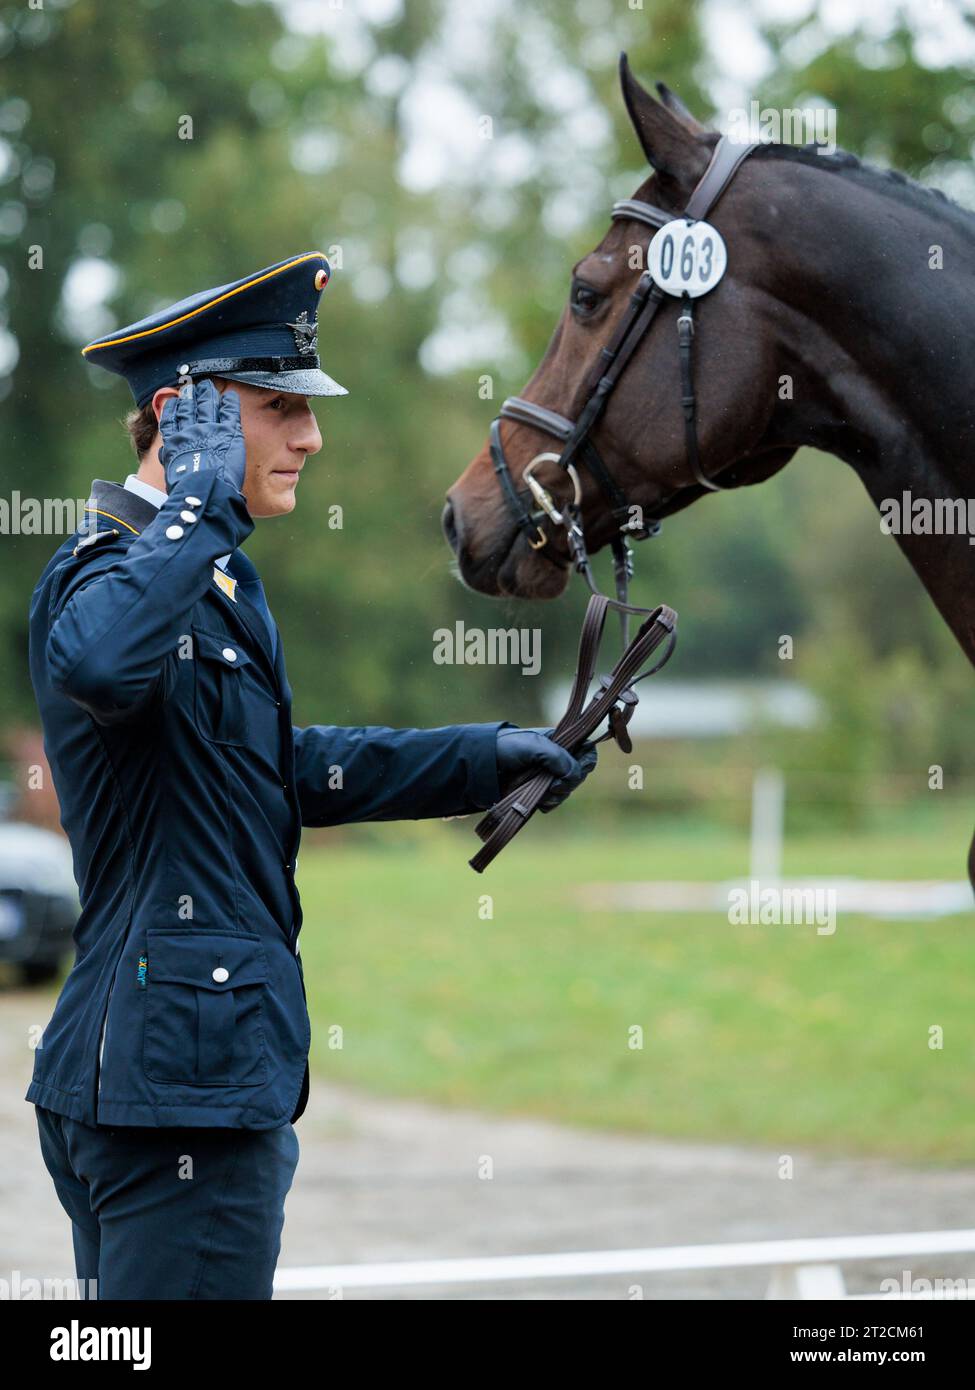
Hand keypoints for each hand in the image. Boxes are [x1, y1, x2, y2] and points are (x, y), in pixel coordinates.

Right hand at [158, 379, 245, 493]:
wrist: (206, 490)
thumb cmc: (188, 488)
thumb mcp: (171, 473)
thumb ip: (169, 459)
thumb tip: (164, 453)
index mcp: (175, 441)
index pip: (171, 417)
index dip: (173, 406)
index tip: (174, 400)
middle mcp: (191, 430)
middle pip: (189, 407)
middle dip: (190, 396)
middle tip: (192, 388)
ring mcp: (210, 428)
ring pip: (207, 405)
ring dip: (208, 394)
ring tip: (208, 387)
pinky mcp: (229, 431)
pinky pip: (229, 411)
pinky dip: (230, 402)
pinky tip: (230, 396)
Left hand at [495, 725, 597, 811]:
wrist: (482, 765)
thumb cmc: (507, 747)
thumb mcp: (533, 746)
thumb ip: (556, 756)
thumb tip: (573, 774)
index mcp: (560, 742)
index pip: (587, 751)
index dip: (585, 762)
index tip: (572, 771)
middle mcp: (557, 759)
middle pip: (579, 775)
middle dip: (567, 783)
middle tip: (552, 786)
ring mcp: (548, 777)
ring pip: (566, 791)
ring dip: (556, 795)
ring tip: (539, 793)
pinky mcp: (539, 792)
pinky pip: (554, 802)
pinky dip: (548, 803)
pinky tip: (537, 802)